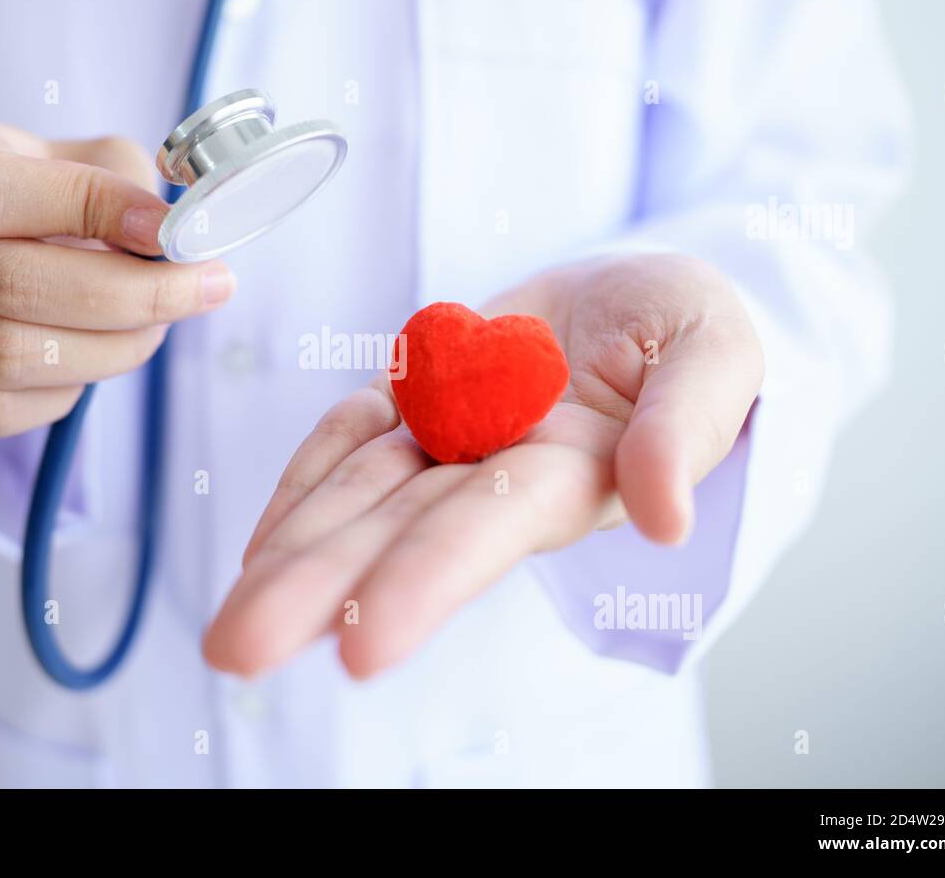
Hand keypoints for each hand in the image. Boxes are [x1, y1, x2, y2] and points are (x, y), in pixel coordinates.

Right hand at [0, 104, 236, 435]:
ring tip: (157, 325)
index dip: (89, 212)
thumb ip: (131, 189)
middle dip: (129, 297)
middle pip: (8, 285)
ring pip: (4, 356)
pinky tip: (98, 354)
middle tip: (200, 289)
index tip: (170, 233)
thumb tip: (178, 241)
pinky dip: (64, 390)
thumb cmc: (55, 183)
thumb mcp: (94, 156)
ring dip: (107, 350)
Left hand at [204, 253, 762, 677]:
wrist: (639, 294)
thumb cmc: (694, 329)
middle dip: (319, 588)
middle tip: (236, 650)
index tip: (360, 646)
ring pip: (361, 496)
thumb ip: (685, 429)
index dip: (426, 581)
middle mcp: (498, 473)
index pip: (488, 530)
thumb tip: (665, 517)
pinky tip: (263, 538)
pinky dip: (307, 479)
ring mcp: (452, 439)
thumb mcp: (716, 359)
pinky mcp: (420, 401)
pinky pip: (354, 439)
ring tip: (228, 623)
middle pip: (396, 532)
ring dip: (295, 550)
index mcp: (571, 473)